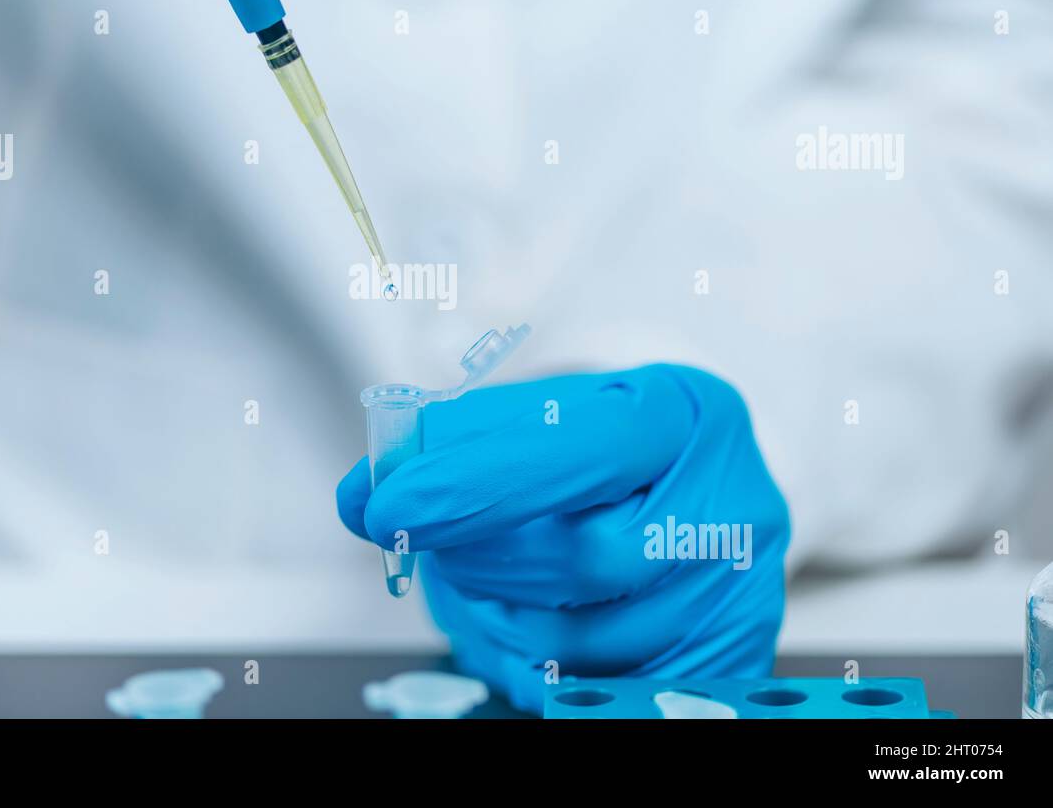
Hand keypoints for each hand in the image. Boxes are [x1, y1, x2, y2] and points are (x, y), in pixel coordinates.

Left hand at [336, 365, 789, 712]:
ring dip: (503, 617)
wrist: (680, 492)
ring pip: (588, 640)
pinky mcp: (729, 658)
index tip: (388, 503)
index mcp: (682, 413)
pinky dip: (536, 662)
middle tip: (436, 543)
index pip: (581, 449)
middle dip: (484, 559)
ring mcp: (738, 590)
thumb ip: (446, 442)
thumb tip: (361, 494)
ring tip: (489, 579)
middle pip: (589, 558)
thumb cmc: (594, 450)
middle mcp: (730, 501)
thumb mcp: (532, 415)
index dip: (477, 480)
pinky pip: (603, 688)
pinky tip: (524, 624)